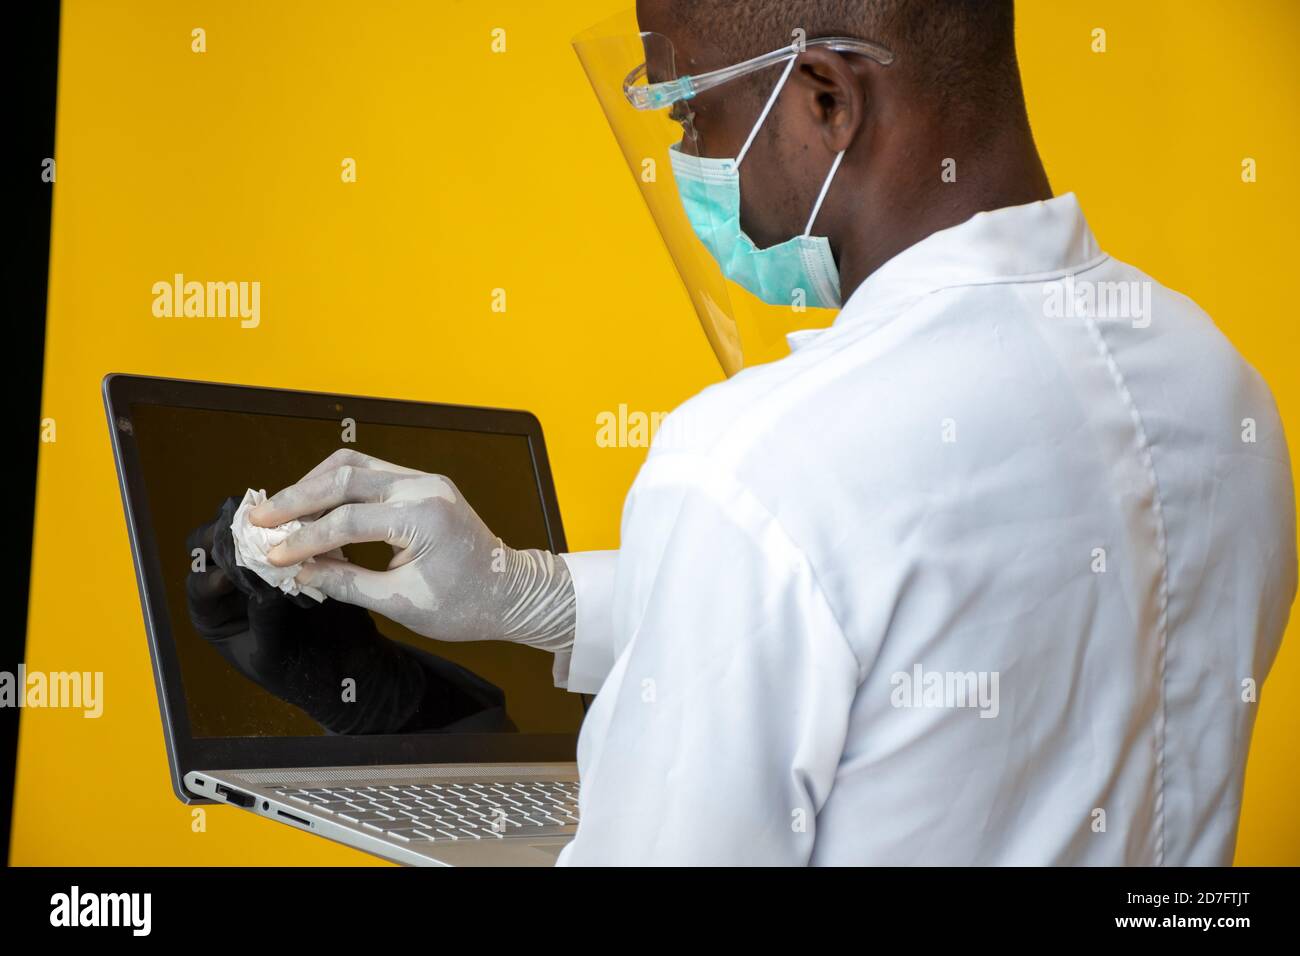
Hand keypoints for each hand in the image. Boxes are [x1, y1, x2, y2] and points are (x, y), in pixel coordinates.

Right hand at [184, 497, 503, 732]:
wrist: (512, 593)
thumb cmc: (466, 605)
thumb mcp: (401, 603)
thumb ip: (345, 582)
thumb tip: (297, 571)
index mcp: (423, 517)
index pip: (346, 520)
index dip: (304, 539)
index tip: (272, 555)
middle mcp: (424, 487)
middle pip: (345, 477)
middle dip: (297, 499)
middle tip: (259, 520)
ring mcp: (425, 480)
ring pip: (355, 464)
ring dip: (314, 485)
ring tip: (281, 512)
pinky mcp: (422, 485)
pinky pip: (371, 472)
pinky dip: (337, 487)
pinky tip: (315, 509)